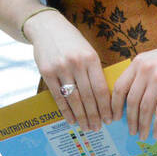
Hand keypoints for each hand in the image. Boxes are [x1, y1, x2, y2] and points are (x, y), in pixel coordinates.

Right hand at [23, 10, 110, 130]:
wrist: (47, 27)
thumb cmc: (72, 41)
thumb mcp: (88, 51)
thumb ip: (94, 72)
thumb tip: (105, 99)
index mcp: (91, 58)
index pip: (101, 89)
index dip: (106, 107)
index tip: (110, 119)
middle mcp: (76, 63)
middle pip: (88, 97)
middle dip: (94, 115)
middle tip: (98, 128)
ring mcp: (60, 68)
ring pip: (73, 99)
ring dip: (81, 116)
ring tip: (86, 127)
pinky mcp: (47, 72)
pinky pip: (58, 96)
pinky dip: (66, 110)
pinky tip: (71, 119)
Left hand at [110, 36, 156, 140]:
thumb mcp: (155, 62)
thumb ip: (143, 77)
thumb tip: (134, 104)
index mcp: (138, 62)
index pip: (120, 87)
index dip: (114, 105)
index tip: (113, 117)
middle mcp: (145, 69)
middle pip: (132, 100)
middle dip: (130, 120)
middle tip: (131, 131)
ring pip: (145, 108)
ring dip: (143, 125)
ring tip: (142, 135)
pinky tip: (156, 133)